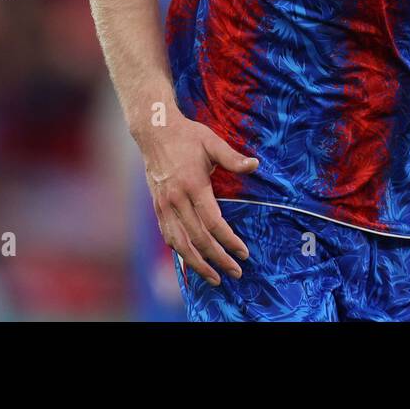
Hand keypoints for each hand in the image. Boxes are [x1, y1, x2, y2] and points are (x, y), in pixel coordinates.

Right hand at [138, 114, 258, 285]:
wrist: (154, 131)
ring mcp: (164, 205)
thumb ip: (232, 157)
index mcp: (193, 185)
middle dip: (218, 259)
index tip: (243, 252)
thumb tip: (255, 165)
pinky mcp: (157, 206)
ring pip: (180, 243)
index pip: (213, 222)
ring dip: (197, 264)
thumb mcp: (212, 142)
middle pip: (198, 239)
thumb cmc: (187, 136)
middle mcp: (176, 199)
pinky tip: (191, 262)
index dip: (229, 240)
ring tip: (214, 278)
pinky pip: (168, 235)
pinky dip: (180, 252)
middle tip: (235, 272)